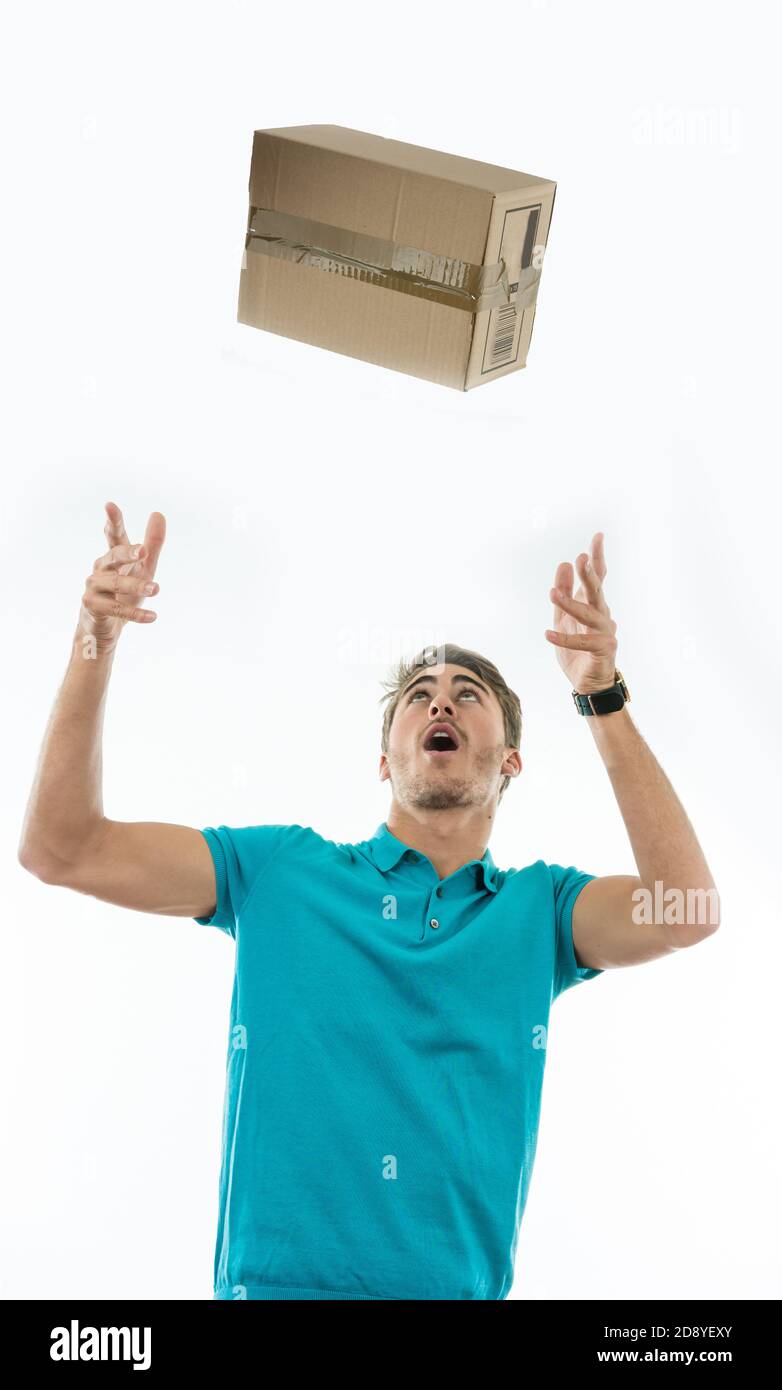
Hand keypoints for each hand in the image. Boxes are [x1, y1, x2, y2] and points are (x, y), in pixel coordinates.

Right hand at [78, 502, 165, 653]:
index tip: (109, 505)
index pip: (114, 535)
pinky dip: (134, 614)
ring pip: (115, 583)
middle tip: (142, 551)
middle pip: (113, 557)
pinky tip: (153, 616)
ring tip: (157, 589)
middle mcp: (100, 568)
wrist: (105, 628)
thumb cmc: (124, 594)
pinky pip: (115, 609)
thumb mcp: (143, 567)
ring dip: (136, 586)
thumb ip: (152, 544)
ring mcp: (93, 587)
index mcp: (113, 556)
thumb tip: (158, 513)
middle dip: (127, 553)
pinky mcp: (92, 606)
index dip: (113, 521)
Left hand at [544, 532, 617, 693]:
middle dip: (589, 574)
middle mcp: (603, 614)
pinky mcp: (604, 649)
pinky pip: (582, 642)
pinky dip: (565, 638)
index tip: (598, 536)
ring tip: (552, 594)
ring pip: (589, 614)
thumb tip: (564, 563)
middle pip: (596, 591)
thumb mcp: (564, 617)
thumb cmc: (579, 649)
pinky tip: (548, 634)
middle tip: (581, 558)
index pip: (597, 577)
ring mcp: (606, 632)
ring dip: (570, 604)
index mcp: (593, 604)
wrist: (589, 682)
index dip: (597, 557)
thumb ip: (564, 592)